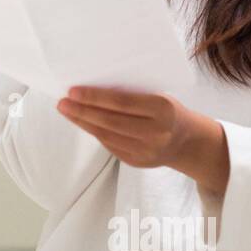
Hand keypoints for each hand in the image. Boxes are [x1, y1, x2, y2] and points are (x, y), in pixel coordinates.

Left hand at [55, 84, 229, 193]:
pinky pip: (109, 145)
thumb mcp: (158, 96)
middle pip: (110, 121)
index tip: (73, 91)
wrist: (188, 141)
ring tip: (67, 111)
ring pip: (106, 135)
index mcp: (162, 108)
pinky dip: (94, 132)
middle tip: (62, 102)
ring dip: (83, 123)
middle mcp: (155, 131)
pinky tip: (83, 122)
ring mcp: (146, 150)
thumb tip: (92, 88)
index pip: (121, 102)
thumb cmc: (167, 111)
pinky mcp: (137, 162)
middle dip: (82, 111)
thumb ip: (132, 94)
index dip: (94, 97)